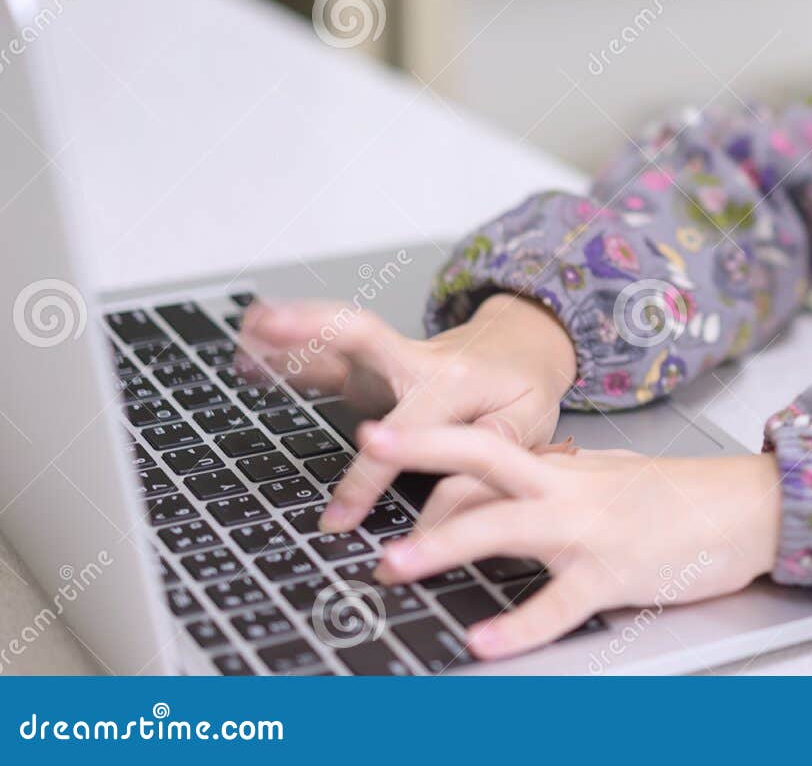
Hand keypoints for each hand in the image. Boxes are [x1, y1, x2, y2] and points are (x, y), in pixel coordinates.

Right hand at [236, 293, 577, 531]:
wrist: (524, 348)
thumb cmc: (522, 392)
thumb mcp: (529, 426)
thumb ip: (493, 458)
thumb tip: (449, 508)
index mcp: (455, 380)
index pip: (404, 434)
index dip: (370, 480)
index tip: (340, 521)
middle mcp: (417, 358)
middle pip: (364, 334)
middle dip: (315, 329)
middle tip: (270, 327)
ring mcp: (391, 355)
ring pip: (338, 336)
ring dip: (291, 330)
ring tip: (246, 331)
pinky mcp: (374, 361)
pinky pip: (329, 350)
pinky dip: (289, 345)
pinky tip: (250, 341)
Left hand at [358, 422, 780, 659]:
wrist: (752, 508)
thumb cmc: (685, 500)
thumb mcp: (614, 478)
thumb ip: (564, 479)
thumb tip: (520, 478)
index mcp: (567, 468)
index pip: (485, 448)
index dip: (430, 443)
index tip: (382, 436)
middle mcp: (569, 489)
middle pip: (482, 458)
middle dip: (421, 452)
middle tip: (367, 450)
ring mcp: (589, 531)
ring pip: (503, 527)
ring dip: (442, 545)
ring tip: (394, 566)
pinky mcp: (614, 574)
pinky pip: (557, 603)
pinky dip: (517, 625)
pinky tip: (483, 641)